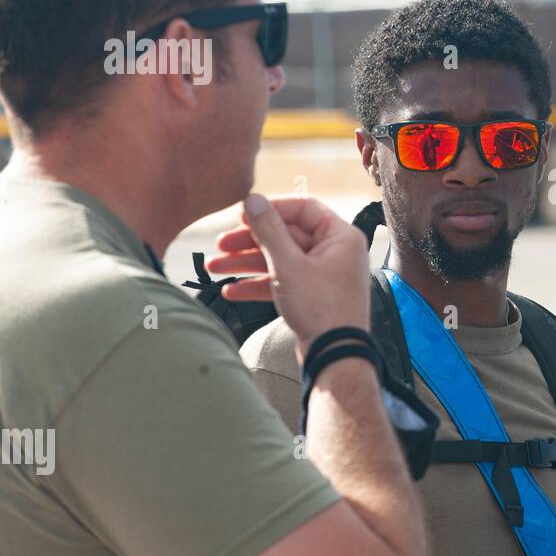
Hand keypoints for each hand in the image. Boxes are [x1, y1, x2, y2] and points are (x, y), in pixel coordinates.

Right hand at [206, 193, 369, 357]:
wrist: (335, 355)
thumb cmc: (320, 308)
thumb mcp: (288, 264)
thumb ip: (269, 231)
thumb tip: (253, 200)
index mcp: (340, 236)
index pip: (303, 208)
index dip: (271, 210)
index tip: (241, 216)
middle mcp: (336, 252)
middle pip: (287, 235)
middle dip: (251, 242)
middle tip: (220, 244)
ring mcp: (325, 275)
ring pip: (281, 260)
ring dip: (248, 264)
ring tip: (214, 267)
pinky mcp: (315, 296)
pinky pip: (285, 282)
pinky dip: (260, 285)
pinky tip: (232, 291)